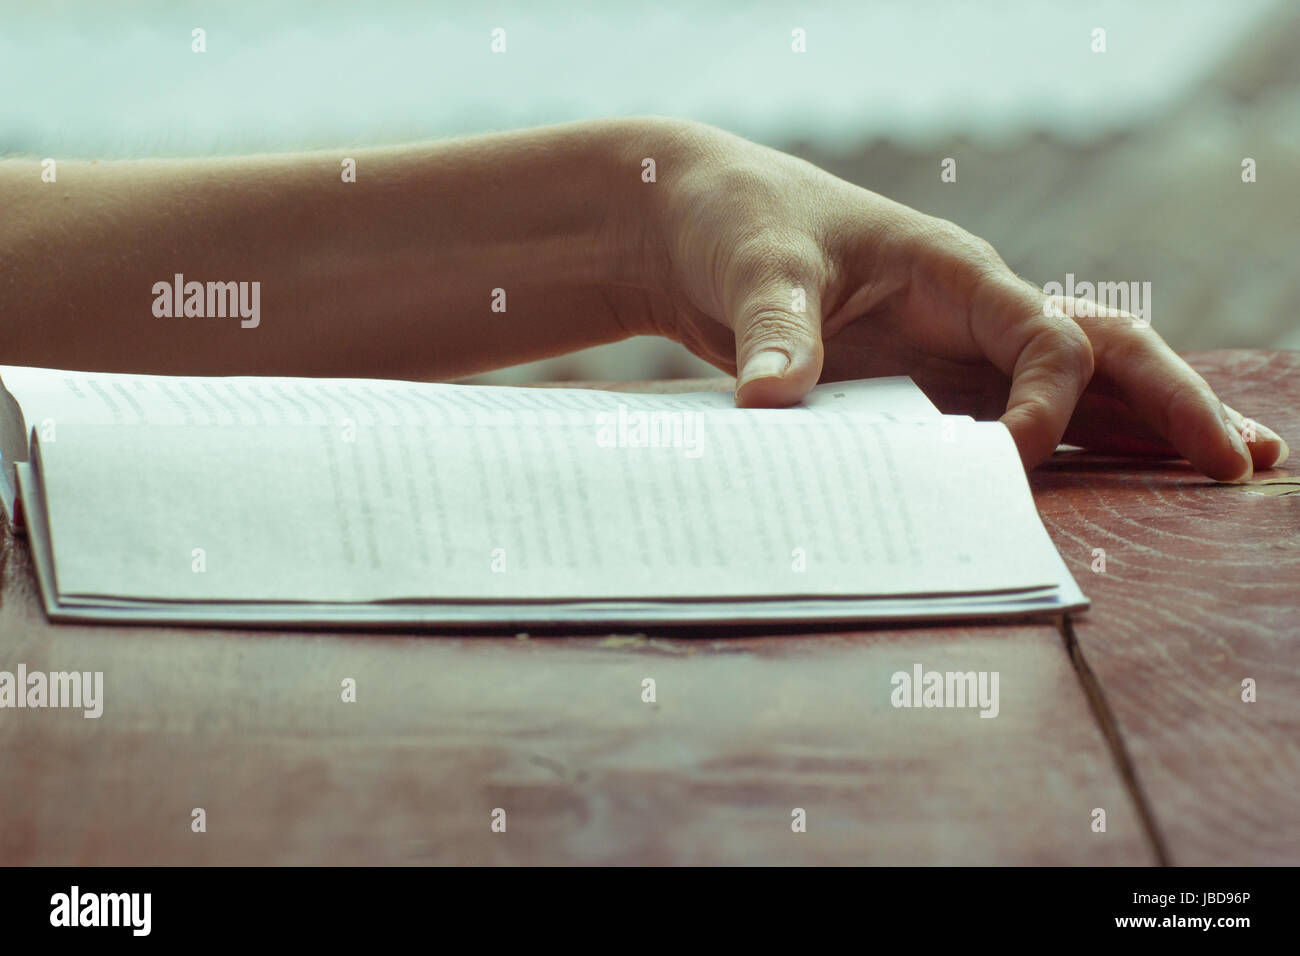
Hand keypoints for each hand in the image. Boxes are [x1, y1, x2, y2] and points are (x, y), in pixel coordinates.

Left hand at [619, 120, 1287, 480]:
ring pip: (1075, 390)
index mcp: (953, 271)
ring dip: (1145, 429)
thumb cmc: (739, 222)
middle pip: (1102, 352)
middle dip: (1170, 402)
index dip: (1047, 401)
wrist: (700, 225)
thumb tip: (771, 406)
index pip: (1045, 336)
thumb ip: (775, 333)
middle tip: (1241, 460)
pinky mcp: (923, 388)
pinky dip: (1068, 451)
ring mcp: (954, 354)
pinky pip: (1010, 422)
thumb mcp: (758, 268)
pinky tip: (1114, 487)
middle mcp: (971, 315)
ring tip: (1228, 468)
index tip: (1006, 459)